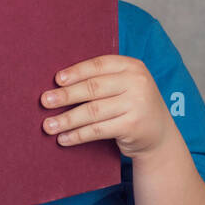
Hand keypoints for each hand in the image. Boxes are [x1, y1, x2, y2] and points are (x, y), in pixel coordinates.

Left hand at [39, 55, 175, 159]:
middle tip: (44, 101)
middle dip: (65, 96)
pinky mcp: (132, 126)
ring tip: (48, 125)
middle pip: (92, 88)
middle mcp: (137, 83)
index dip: (76, 72)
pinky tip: (63, 138)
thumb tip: (58, 83)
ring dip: (66, 119)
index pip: (98, 65)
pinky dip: (78, 135)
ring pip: (92, 111)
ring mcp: (137, 105)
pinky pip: (98, 130)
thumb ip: (101, 80)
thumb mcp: (124, 85)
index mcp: (132, 66)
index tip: (57, 80)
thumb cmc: (131, 105)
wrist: (159, 135)